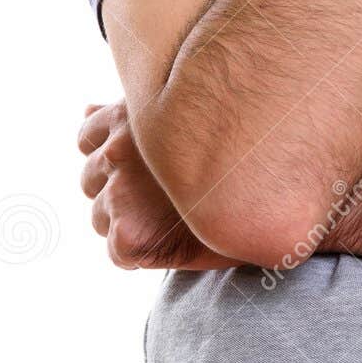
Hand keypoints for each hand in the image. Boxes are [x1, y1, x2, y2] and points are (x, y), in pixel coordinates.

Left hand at [77, 100, 242, 270]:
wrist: (275, 196)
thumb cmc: (239, 150)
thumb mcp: (182, 113)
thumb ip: (131, 112)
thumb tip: (86, 109)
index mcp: (127, 115)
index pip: (88, 138)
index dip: (114, 158)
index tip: (144, 169)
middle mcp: (118, 150)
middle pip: (90, 180)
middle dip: (118, 192)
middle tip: (163, 200)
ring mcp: (121, 192)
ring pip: (100, 218)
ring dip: (127, 223)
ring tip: (173, 221)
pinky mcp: (129, 233)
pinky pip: (119, 251)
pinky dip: (143, 254)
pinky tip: (179, 241)